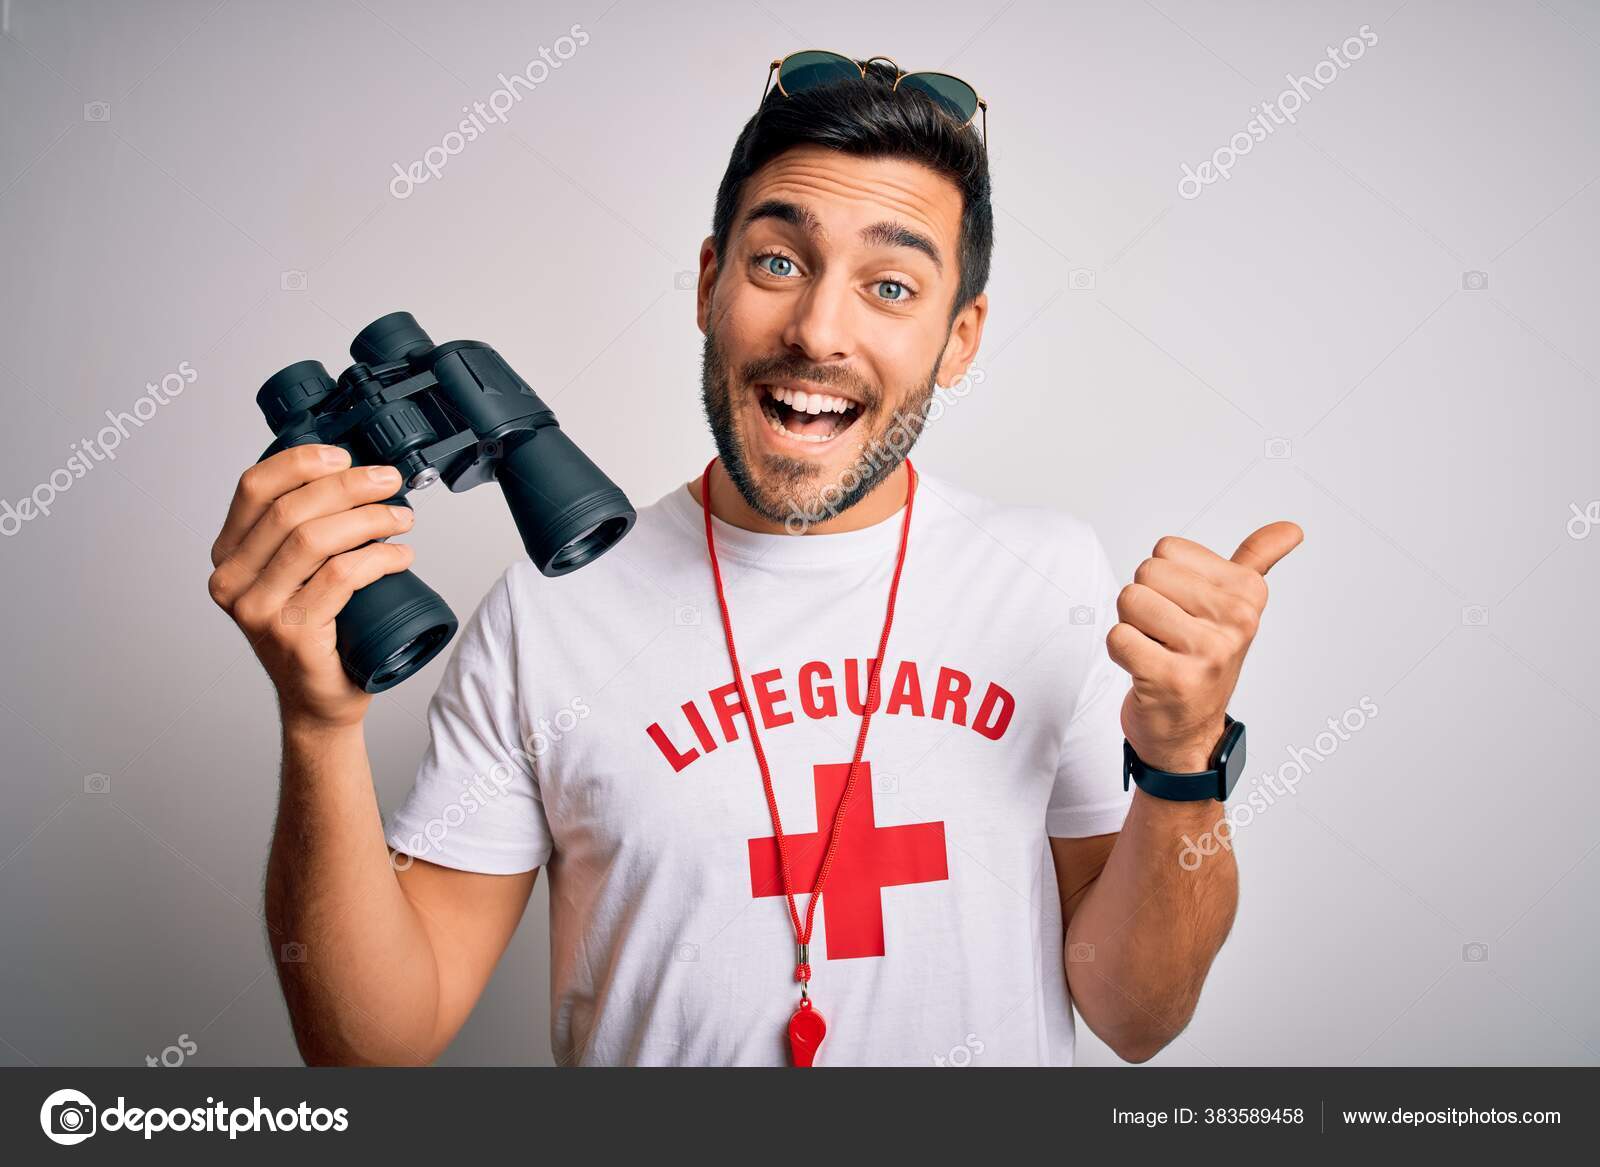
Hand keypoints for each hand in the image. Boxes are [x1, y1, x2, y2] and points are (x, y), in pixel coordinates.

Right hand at [207, 445, 417, 730]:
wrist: (321, 699)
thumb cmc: (318, 632)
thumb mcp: (295, 573)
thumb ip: (300, 530)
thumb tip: (349, 475)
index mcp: (229, 556)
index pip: (254, 488)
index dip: (301, 462)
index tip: (343, 457)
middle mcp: (233, 582)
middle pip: (291, 509)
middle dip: (348, 486)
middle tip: (389, 483)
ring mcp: (258, 611)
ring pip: (314, 540)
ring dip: (369, 519)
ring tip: (403, 519)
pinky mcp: (292, 634)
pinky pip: (340, 577)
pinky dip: (378, 558)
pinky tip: (402, 557)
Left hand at [1107, 522, 1302, 772]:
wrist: (1189, 732)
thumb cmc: (1203, 660)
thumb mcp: (1236, 607)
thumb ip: (1256, 561)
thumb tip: (1292, 528)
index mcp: (1248, 592)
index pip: (1167, 549)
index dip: (1163, 580)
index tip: (1185, 612)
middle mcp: (1236, 620)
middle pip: (1146, 573)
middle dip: (1144, 604)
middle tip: (1166, 635)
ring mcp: (1207, 651)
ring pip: (1130, 601)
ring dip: (1132, 628)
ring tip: (1157, 651)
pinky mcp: (1173, 678)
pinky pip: (1118, 637)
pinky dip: (1121, 653)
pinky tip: (1145, 671)